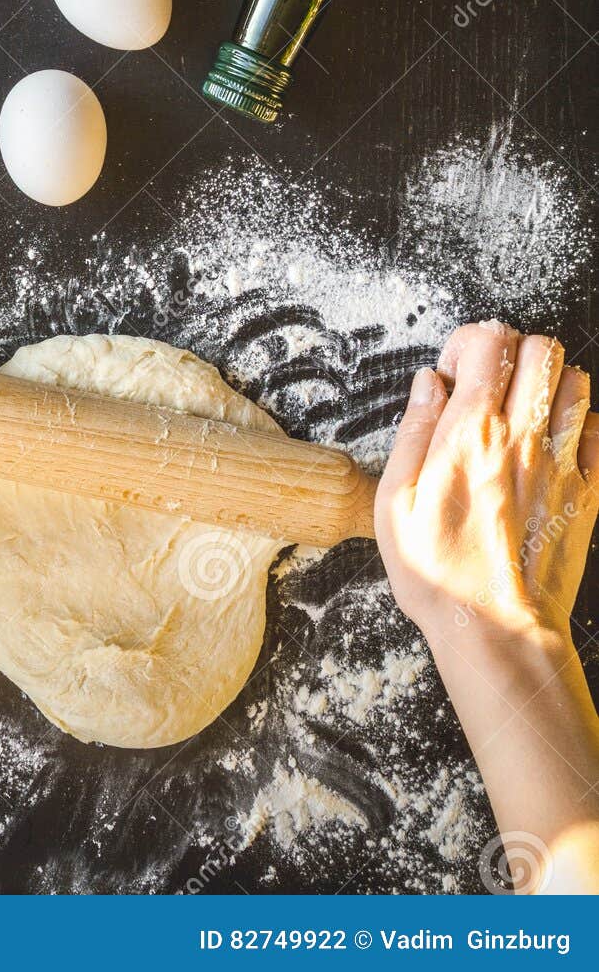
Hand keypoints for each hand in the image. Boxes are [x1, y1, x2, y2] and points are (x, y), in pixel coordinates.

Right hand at [375, 320, 598, 652]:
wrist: (495, 629)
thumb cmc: (437, 572)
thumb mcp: (394, 500)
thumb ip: (415, 430)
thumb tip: (430, 383)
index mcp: (471, 433)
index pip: (490, 341)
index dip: (469, 343)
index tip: (455, 372)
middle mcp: (522, 437)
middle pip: (542, 348)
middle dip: (514, 351)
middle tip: (491, 383)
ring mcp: (562, 464)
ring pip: (576, 382)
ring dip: (548, 383)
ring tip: (522, 410)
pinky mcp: (587, 492)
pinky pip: (598, 432)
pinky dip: (578, 425)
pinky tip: (552, 446)